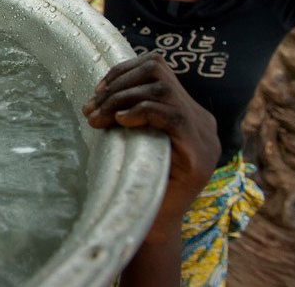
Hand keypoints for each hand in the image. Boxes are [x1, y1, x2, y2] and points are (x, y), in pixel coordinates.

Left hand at [84, 53, 219, 241]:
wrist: (152, 226)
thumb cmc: (135, 180)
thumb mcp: (131, 137)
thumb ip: (127, 111)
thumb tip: (97, 89)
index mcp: (186, 112)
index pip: (157, 68)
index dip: (123, 72)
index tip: (96, 91)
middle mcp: (200, 119)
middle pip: (159, 71)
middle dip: (118, 84)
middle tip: (90, 109)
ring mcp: (203, 136)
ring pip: (163, 90)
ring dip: (121, 99)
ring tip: (96, 119)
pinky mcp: (199, 155)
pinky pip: (173, 116)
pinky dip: (141, 113)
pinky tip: (120, 123)